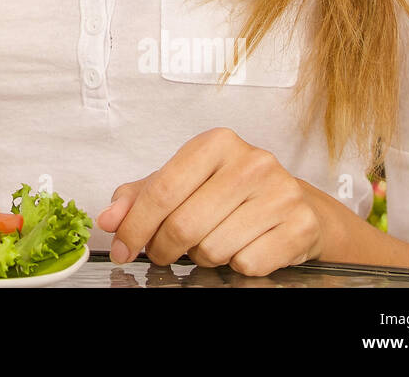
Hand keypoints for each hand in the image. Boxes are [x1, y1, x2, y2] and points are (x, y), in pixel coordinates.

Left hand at [96, 127, 326, 275]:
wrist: (297, 203)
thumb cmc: (231, 190)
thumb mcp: (182, 182)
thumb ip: (138, 197)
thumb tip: (108, 219)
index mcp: (216, 143)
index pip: (162, 190)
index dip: (135, 226)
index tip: (122, 248)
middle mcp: (251, 162)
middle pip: (184, 224)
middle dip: (164, 248)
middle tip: (164, 251)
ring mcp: (280, 193)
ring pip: (213, 249)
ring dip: (202, 257)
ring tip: (211, 241)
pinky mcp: (299, 225)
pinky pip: (246, 264)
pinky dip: (235, 265)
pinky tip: (241, 247)